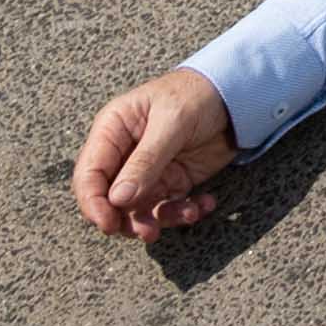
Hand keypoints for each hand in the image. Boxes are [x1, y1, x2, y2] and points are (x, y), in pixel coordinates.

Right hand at [71, 69, 239, 241]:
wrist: (237, 93)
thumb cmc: (197, 94)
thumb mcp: (172, 122)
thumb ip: (146, 160)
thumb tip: (117, 199)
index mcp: (112, 131)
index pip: (89, 174)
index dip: (93, 204)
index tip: (109, 224)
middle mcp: (124, 155)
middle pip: (110, 200)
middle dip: (128, 219)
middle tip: (149, 231)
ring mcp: (147, 171)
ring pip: (139, 210)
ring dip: (160, 219)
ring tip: (188, 214)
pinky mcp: (171, 181)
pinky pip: (168, 207)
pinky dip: (184, 211)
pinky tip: (204, 204)